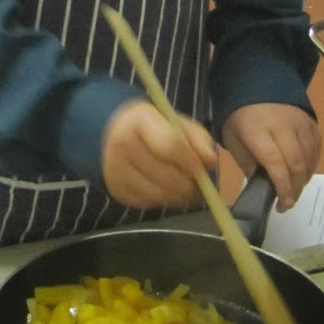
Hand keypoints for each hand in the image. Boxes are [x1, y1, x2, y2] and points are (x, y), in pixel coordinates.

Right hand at [101, 99, 218, 209]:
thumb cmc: (150, 126)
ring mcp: (115, 170)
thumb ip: (197, 138)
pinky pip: (149, 203)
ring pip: (159, 195)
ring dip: (179, 197)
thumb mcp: (174, 122)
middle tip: (199, 184)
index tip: (203, 170)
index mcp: (138, 120)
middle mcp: (122, 145)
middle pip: (167, 176)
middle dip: (189, 184)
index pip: (170, 146)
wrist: (110, 132)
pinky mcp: (116, 190)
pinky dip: (164, 200)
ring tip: (187, 189)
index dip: (191, 162)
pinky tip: (167, 190)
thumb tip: (212, 161)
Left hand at [222, 104, 320, 211]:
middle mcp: (282, 125)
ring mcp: (300, 123)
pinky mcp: (312, 123)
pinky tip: (301, 174)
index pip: (274, 162)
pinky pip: (317, 150)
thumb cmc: (241, 118)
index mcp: (257, 129)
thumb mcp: (234, 140)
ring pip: (310, 159)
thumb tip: (262, 188)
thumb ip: (248, 163)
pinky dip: (312, 166)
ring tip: (293, 190)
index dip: (281, 186)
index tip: (282, 205)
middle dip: (294, 188)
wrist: (258, 85)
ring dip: (303, 180)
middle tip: (287, 203)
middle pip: (296, 163)